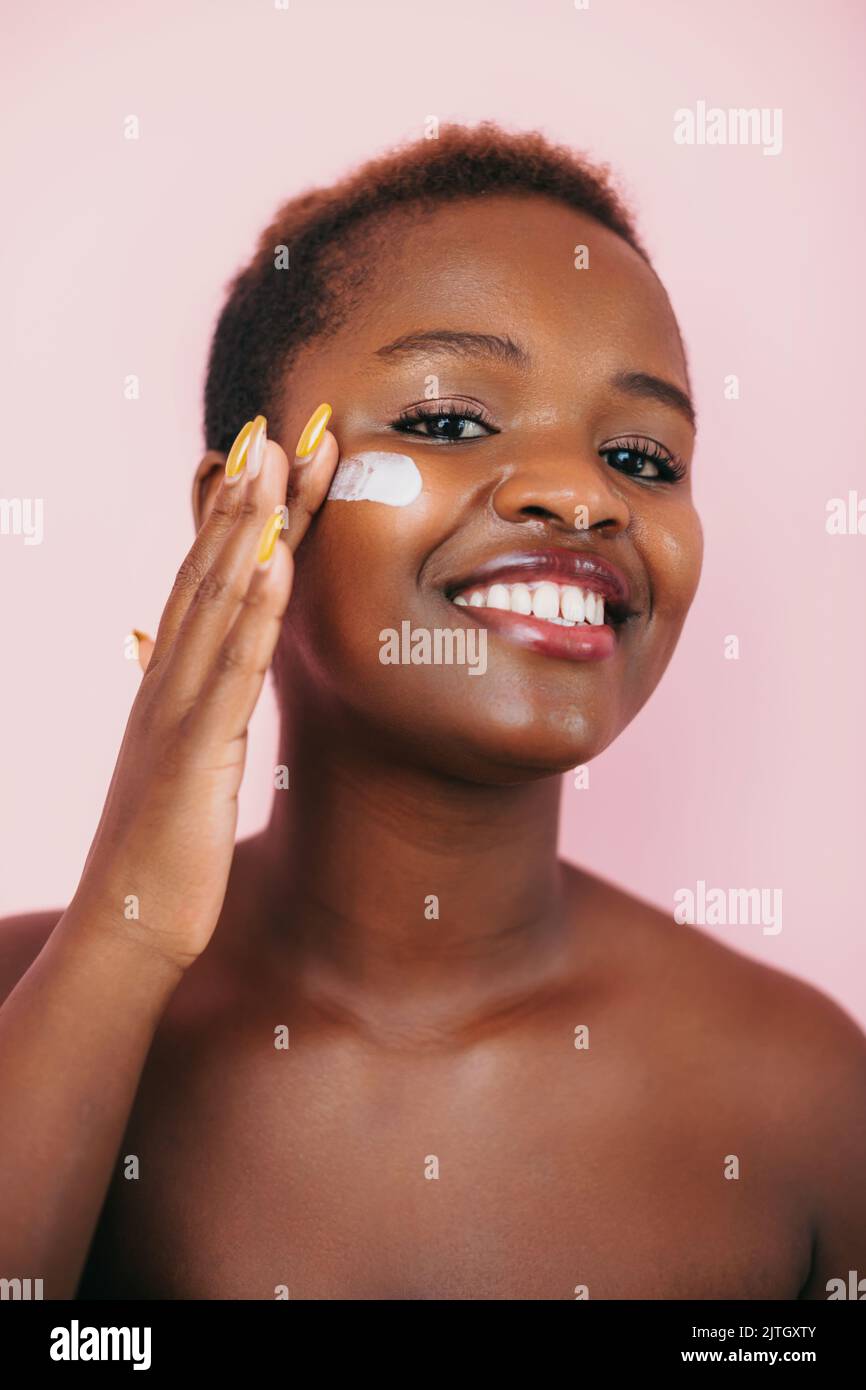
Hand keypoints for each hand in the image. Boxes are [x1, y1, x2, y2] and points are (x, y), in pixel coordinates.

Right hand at [74, 408, 337, 970]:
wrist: (125, 929)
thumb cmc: (160, 853)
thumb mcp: (179, 765)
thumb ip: (189, 709)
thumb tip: (188, 665)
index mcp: (173, 683)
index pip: (209, 584)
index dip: (240, 520)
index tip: (271, 461)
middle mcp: (170, 682)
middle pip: (213, 572)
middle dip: (249, 497)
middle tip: (281, 425)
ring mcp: (177, 711)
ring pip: (217, 602)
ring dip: (248, 527)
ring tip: (275, 459)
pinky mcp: (195, 752)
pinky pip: (231, 670)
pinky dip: (256, 610)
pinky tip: (277, 560)